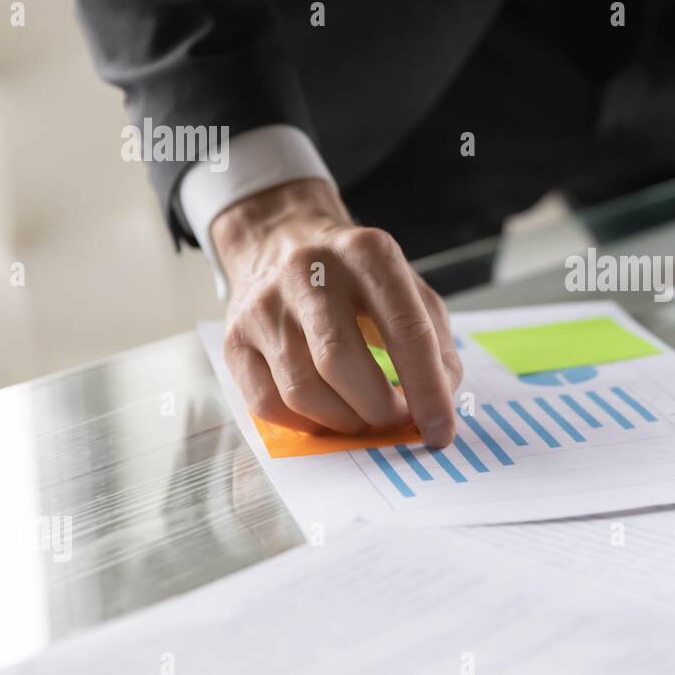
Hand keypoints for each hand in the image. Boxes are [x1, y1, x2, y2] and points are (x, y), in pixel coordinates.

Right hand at [213, 178, 460, 445]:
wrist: (282, 243)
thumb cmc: (358, 279)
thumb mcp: (409, 289)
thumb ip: (436, 343)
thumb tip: (439, 403)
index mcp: (367, 252)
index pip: (405, 329)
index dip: (428, 389)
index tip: (440, 431)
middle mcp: (309, 270)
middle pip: (342, 361)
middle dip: (379, 409)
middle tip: (396, 418)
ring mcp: (264, 304)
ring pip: (302, 390)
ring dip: (344, 421)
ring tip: (364, 415)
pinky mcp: (234, 337)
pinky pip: (267, 404)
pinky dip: (305, 424)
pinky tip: (327, 414)